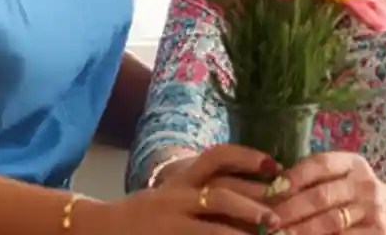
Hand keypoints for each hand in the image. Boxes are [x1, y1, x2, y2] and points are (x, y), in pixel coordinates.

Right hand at [98, 144, 282, 233]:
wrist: (102, 229)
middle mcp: (176, 196)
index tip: (275, 165)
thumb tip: (258, 195)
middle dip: (255, 198)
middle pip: (221, 190)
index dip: (248, 158)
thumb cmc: (146, 215)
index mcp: (182, 179)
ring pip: (212, 216)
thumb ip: (206, 191)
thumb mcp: (174, 195)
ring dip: (244, 219)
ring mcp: (171, 220)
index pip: (217, 158)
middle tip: (283, 203)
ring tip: (272, 226)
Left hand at [269, 152, 385, 234]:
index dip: (295, 176)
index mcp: (353, 164)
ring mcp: (372, 212)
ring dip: (302, 231)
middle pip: (322, 196)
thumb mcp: (345, 177)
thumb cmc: (359, 195)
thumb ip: (316, 179)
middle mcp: (364, 185)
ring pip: (331, 222)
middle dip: (290, 210)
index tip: (271, 190)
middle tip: (267, 221)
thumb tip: (272, 189)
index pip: (321, 164)